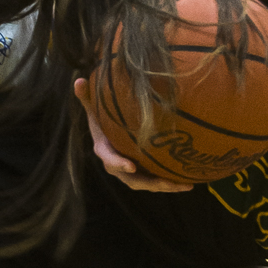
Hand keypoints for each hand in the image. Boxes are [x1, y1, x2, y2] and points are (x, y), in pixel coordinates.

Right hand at [73, 77, 192, 192]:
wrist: (109, 133)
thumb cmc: (102, 118)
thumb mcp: (93, 108)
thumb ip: (87, 97)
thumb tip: (78, 80)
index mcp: (104, 150)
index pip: (109, 159)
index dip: (118, 163)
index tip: (130, 166)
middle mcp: (118, 165)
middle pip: (132, 179)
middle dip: (149, 182)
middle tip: (165, 182)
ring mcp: (131, 172)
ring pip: (147, 184)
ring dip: (165, 186)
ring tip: (184, 187)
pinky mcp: (143, 173)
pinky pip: (156, 182)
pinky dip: (171, 184)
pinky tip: (189, 185)